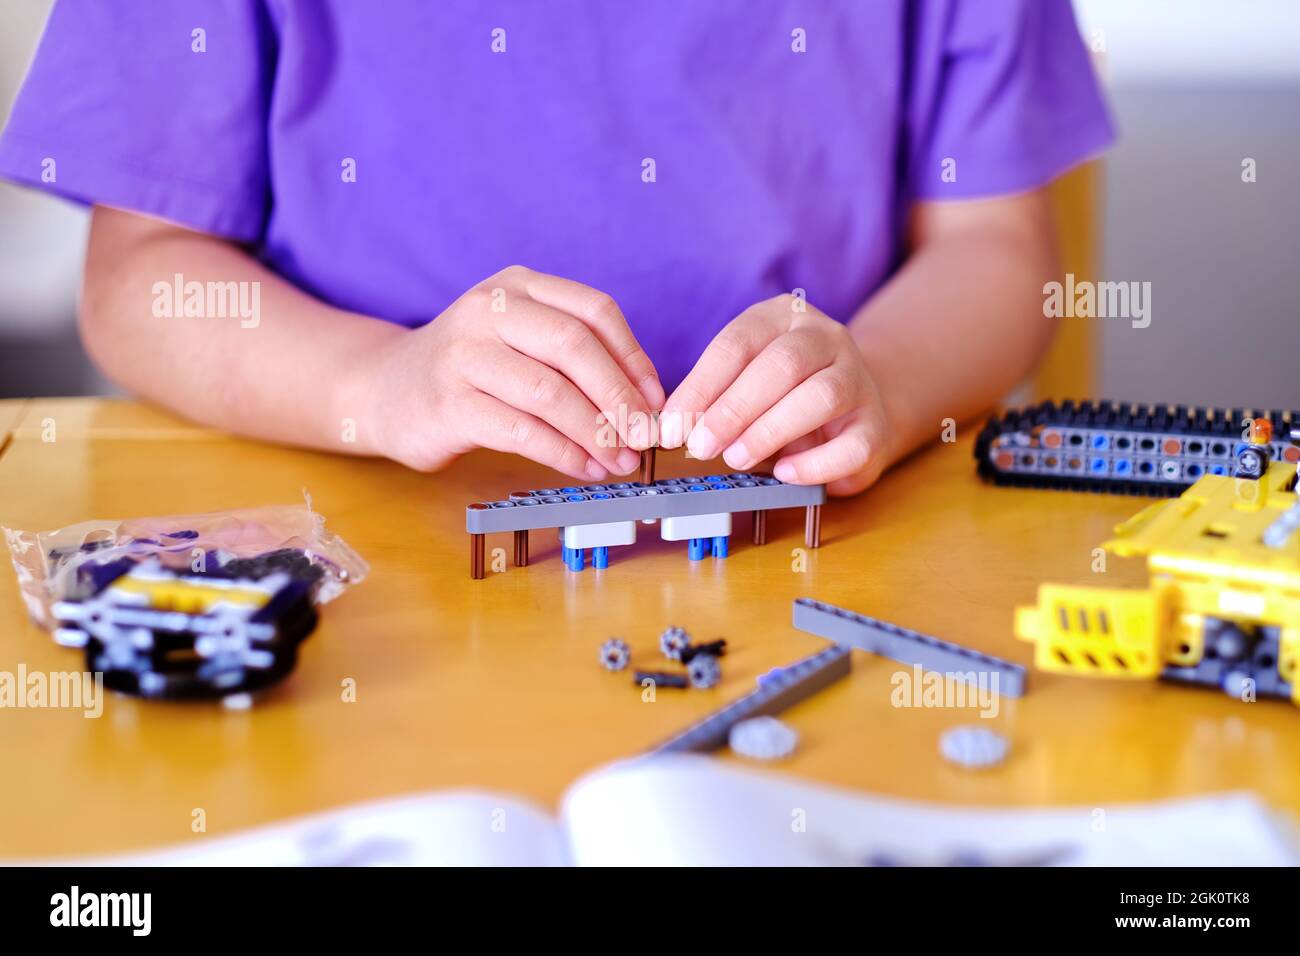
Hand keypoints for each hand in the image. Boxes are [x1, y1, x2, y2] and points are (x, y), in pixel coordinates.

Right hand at [359, 266, 662, 477]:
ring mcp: (463, 354)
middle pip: (574, 346)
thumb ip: (576, 358)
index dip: (633, 358)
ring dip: (596, 433)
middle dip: (619, 397)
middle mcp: (487, 309)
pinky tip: (584, 468)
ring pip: (549, 392)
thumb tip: (648, 403)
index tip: (656, 401)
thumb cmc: (472, 371)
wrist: (386, 390)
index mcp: (517, 286)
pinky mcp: (449, 403)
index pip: (593, 311)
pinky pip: (521, 431)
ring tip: (620, 462)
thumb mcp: (521, 342)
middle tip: (644, 437)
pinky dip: (563, 454)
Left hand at [660, 295, 889, 495]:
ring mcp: (858, 379)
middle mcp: (826, 338)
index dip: (701, 386)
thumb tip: (675, 427)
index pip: (738, 343)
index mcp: (783, 318)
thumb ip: (713, 398)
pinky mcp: (876, 425)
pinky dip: (814, 464)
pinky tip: (783, 473)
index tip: (672, 425)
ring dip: (770, 431)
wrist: (852, 409)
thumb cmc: (783, 395)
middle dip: (734, 409)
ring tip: (735, 458)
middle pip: (782, 365)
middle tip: (701, 446)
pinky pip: (851, 445)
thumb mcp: (743, 383)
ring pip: (821, 396)